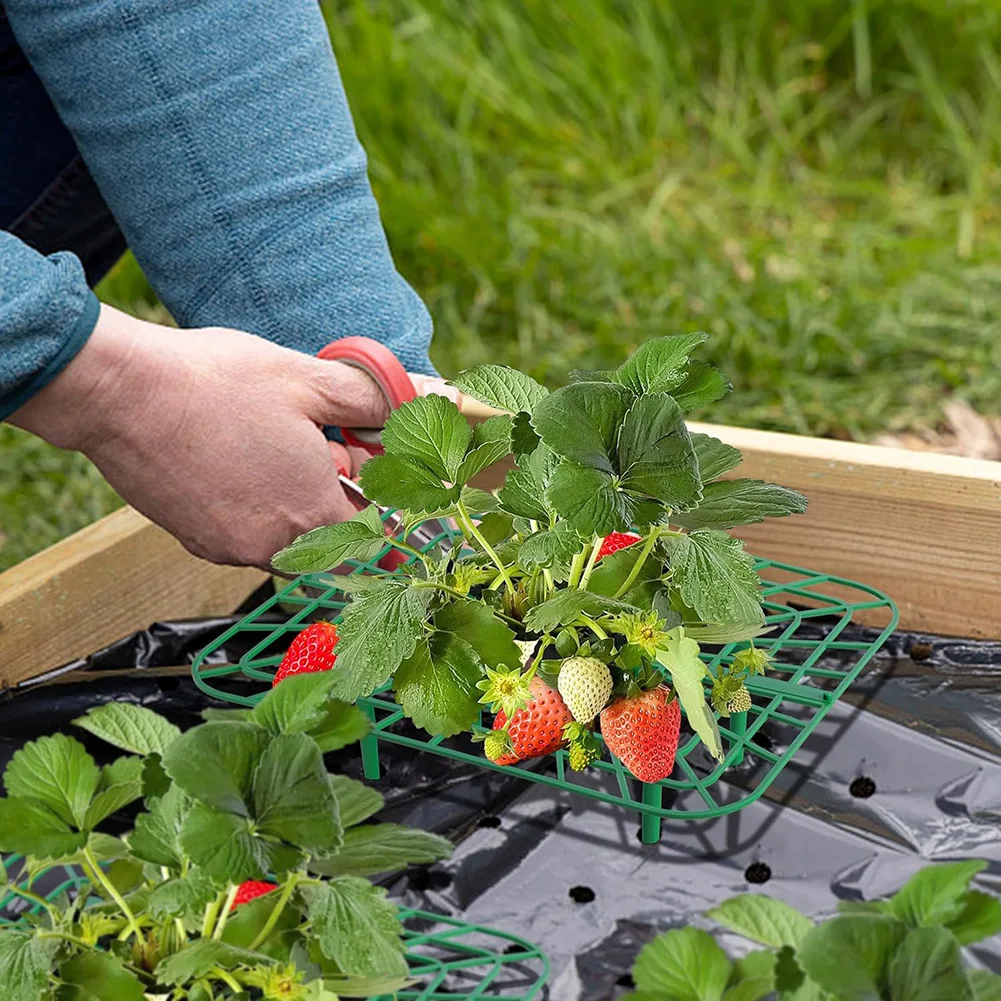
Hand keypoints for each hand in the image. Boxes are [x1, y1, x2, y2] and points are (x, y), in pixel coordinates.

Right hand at [11, 304, 389, 569]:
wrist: (121, 393)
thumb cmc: (218, 383)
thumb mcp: (310, 380)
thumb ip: (375, 400)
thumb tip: (428, 397)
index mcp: (313, 513)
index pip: (371, 530)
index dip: (369, 491)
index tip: (352, 457)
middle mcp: (275, 546)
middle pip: (330, 537)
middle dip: (332, 497)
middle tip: (312, 447)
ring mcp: (231, 549)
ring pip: (287, 539)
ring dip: (292, 503)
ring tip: (268, 449)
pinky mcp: (196, 542)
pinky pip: (245, 536)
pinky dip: (253, 507)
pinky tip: (235, 461)